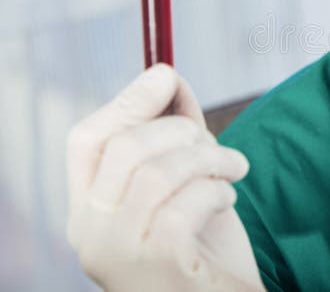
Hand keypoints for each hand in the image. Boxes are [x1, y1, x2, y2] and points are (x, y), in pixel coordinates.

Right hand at [66, 64, 265, 291]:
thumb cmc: (204, 245)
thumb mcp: (186, 182)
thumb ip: (174, 135)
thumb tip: (167, 76)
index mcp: (90, 209)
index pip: (85, 140)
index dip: (126, 101)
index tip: (165, 75)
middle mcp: (90, 233)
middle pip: (122, 147)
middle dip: (180, 129)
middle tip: (217, 145)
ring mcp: (118, 252)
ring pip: (156, 171)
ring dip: (208, 157)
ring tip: (234, 169)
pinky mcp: (156, 264)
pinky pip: (185, 202)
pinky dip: (217, 190)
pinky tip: (227, 199)